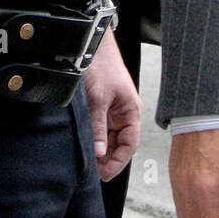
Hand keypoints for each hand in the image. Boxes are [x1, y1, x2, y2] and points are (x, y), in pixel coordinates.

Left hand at [82, 27, 141, 180]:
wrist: (89, 43)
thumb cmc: (99, 66)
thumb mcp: (98, 100)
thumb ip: (99, 128)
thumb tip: (100, 153)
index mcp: (131, 111)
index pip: (130, 144)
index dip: (118, 161)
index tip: (105, 174)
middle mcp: (124, 112)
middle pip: (120, 143)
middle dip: (108, 159)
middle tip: (93, 172)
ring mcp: (112, 109)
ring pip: (109, 137)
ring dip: (101, 150)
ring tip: (89, 163)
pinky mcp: (100, 105)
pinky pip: (100, 127)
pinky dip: (95, 138)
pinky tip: (87, 147)